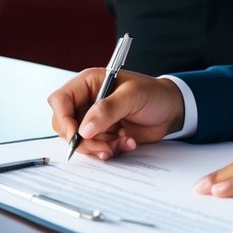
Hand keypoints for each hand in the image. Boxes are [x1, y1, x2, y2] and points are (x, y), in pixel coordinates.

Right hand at [47, 69, 184, 159]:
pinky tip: (126, 142)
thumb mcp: (132, 96)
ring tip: (122, 141)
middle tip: (105, 145)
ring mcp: (94, 120)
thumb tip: (83, 129)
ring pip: (79, 140)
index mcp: (89, 83)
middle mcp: (87, 101)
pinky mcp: (103, 135)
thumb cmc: (154, 94)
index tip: (76, 135)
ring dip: (99, 146)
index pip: (61, 100)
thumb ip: (108, 110)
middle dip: (83, 140)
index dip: (63, 119)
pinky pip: (94, 148)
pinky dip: (109, 149)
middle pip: (65, 125)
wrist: (172, 110)